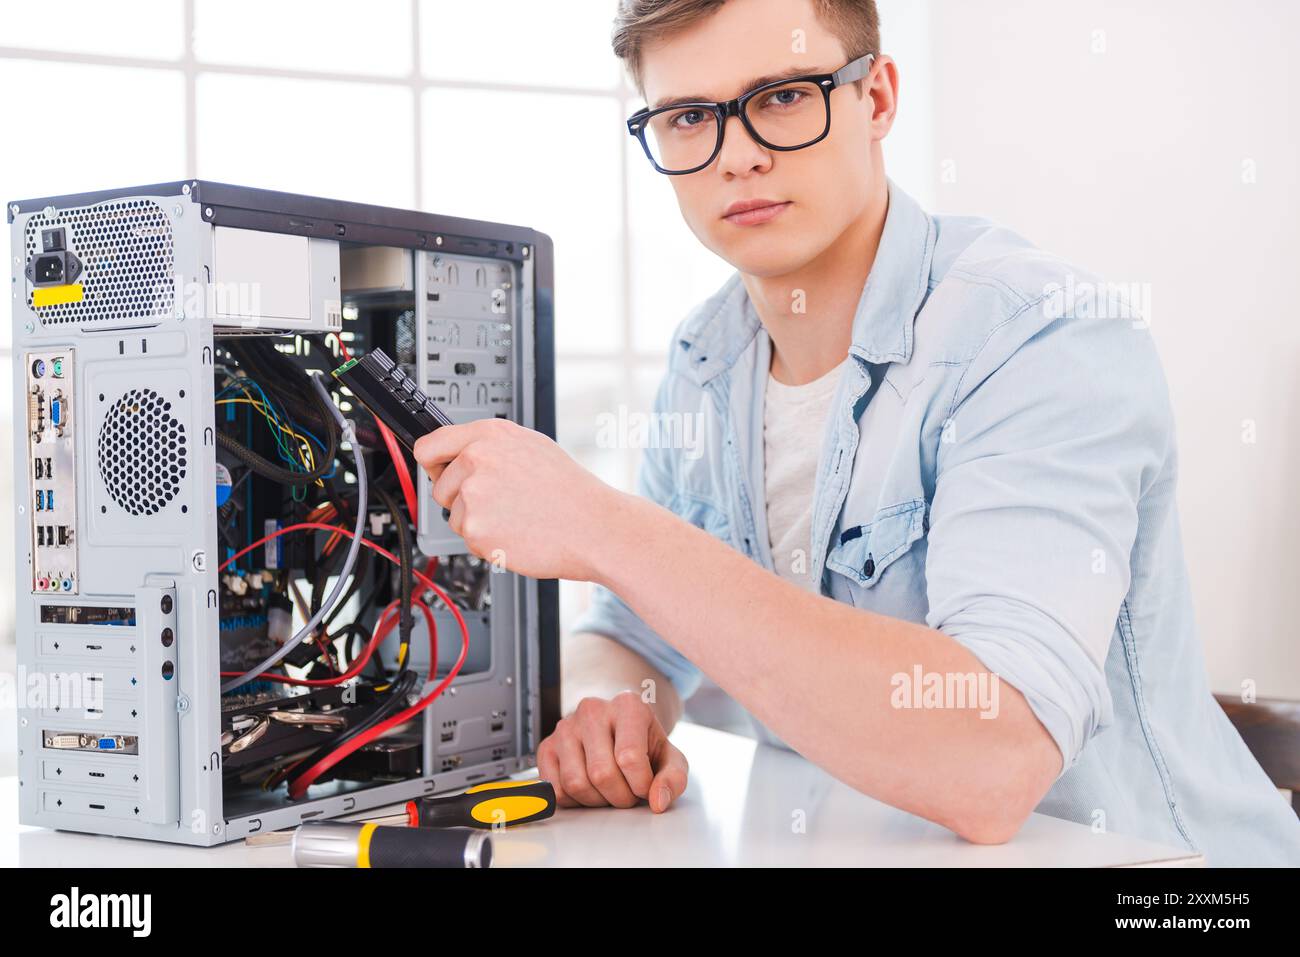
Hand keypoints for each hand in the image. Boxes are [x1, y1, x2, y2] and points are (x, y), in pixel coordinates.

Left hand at [412, 418, 621, 580]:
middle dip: (461, 499)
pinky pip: (469, 539)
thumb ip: (489, 447)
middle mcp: (476, 460)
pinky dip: (488, 542)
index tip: (437, 471)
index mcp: (489, 435)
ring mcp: (474, 495)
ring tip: (515, 516)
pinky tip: (517, 532)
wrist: (594, 527)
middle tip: (500, 503)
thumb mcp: (531, 447)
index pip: (430, 445)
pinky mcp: (476, 530)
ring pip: (454, 516)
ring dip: (477, 522)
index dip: (433, 464)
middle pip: (439, 487)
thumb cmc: (570, 492)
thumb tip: (458, 454)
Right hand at [537, 692, 687, 811]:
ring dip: (597, 800)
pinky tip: (590, 788)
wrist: (618, 725)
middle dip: (620, 797)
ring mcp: (566, 726)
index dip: (640, 785)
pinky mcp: (547, 745)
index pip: (629, 758)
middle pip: (601, 774)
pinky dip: (575, 800)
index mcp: (628, 705)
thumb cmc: (643, 742)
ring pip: (576, 783)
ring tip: (610, 790)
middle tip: (628, 793)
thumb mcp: (669, 757)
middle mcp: (592, 710)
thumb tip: (658, 801)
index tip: (645, 786)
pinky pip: (556, 789)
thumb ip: (674, 778)